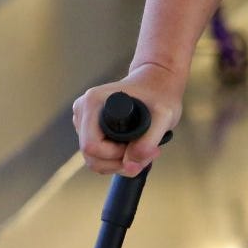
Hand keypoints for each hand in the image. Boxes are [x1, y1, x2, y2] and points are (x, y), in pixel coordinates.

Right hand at [72, 62, 184, 177]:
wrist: (157, 81)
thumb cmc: (160, 93)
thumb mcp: (164, 116)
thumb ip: (148, 142)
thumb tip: (130, 165)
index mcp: (93, 102)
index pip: (92, 146)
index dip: (116, 155)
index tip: (140, 146)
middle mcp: (83, 110)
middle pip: (90, 156)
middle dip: (119, 163)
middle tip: (146, 155)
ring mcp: (83, 120)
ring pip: (94, 159)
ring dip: (119, 163)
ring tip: (144, 151)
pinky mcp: (89, 128)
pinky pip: (97, 156)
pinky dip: (115, 160)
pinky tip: (134, 148)